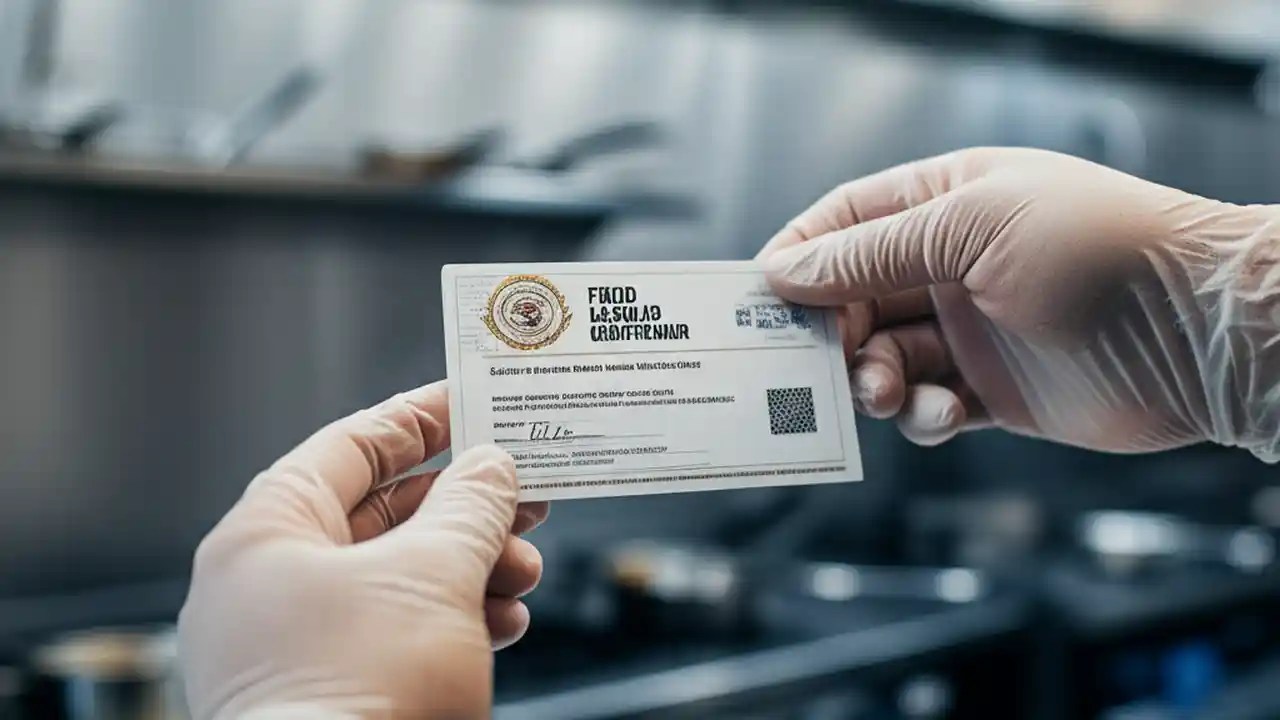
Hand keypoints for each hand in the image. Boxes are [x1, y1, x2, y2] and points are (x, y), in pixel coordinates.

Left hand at [178, 381, 549, 718]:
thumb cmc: (360, 690)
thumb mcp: (433, 575)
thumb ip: (469, 507)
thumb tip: (491, 469)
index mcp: (267, 532)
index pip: (351, 445)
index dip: (420, 419)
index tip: (477, 405)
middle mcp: (269, 583)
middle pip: (381, 514)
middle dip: (465, 508)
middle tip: (527, 495)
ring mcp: (290, 643)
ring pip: (395, 578)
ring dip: (470, 567)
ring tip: (523, 572)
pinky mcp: (323, 693)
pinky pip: (392, 632)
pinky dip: (451, 619)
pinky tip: (502, 623)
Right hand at [759, 148, 1277, 459]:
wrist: (1199, 334)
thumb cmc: (1098, 251)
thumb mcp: (972, 227)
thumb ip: (873, 251)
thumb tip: (787, 270)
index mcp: (948, 201)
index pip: (848, 220)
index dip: (802, 255)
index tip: (765, 297)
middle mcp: (953, 263)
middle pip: (855, 296)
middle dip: (831, 330)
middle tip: (823, 360)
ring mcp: (971, 329)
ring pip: (882, 356)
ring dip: (870, 379)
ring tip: (884, 392)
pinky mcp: (991, 390)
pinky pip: (925, 405)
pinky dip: (918, 416)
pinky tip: (939, 414)